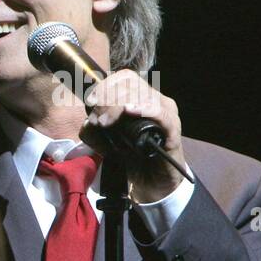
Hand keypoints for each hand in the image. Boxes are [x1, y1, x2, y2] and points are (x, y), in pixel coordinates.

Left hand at [79, 70, 185, 203]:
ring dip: (118, 106)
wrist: (150, 182)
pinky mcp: (173, 128)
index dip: (105, 86)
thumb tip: (87, 122)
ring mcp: (166, 113)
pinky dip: (144, 109)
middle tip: (98, 119)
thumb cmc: (131, 158)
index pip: (124, 77)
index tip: (91, 102)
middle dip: (108, 99)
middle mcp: (155, 100)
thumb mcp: (105, 143)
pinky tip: (129, 111)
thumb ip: (93, 132)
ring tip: (107, 123)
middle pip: (131, 84)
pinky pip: (160, 112)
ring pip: (142, 95)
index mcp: (140, 98)